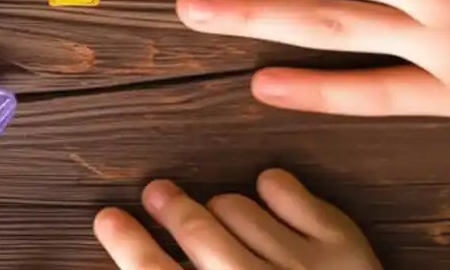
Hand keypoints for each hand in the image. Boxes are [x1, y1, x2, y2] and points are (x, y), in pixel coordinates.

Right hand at [95, 169, 380, 269]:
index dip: (126, 243)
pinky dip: (270, 188)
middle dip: (169, 206)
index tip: (108, 218)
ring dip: (222, 207)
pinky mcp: (340, 246)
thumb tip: (143, 262)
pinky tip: (267, 201)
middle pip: (194, 229)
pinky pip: (281, 189)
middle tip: (158, 193)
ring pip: (234, 206)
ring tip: (220, 213)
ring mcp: (302, 266)